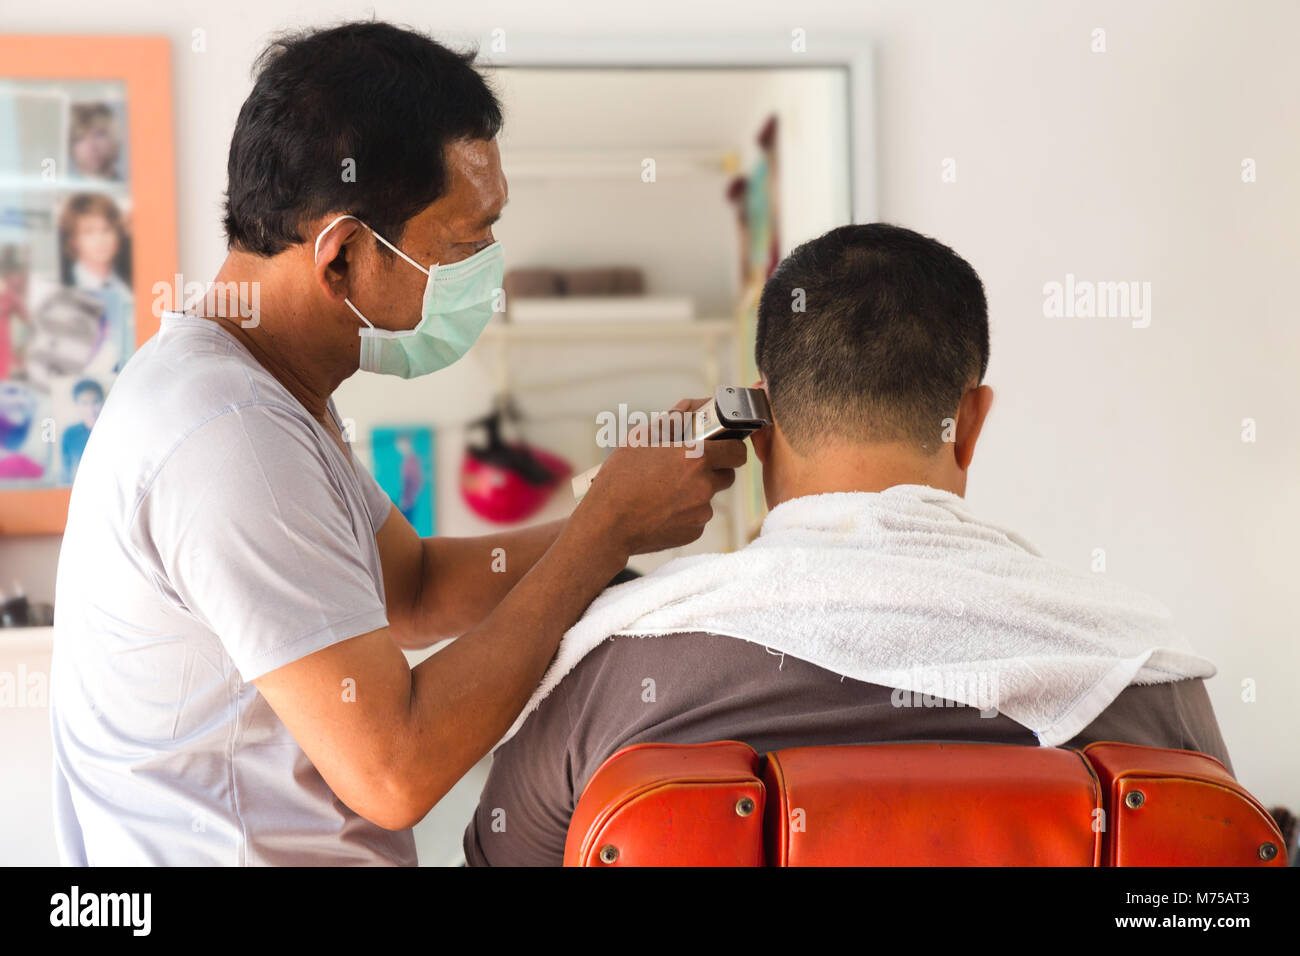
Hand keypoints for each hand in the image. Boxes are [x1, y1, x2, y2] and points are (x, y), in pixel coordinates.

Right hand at [576, 396, 746, 555]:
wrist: (606, 524)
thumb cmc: (620, 477)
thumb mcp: (641, 439)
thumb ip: (673, 420)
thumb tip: (690, 407)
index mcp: (696, 458)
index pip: (737, 451)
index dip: (732, 448)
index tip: (724, 448)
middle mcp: (704, 485)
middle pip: (726, 475)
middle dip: (713, 471)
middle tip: (688, 469)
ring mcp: (701, 511)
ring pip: (708, 497)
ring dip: (696, 492)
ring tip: (666, 491)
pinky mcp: (694, 531)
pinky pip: (697, 518)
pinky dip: (685, 513)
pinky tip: (662, 509)